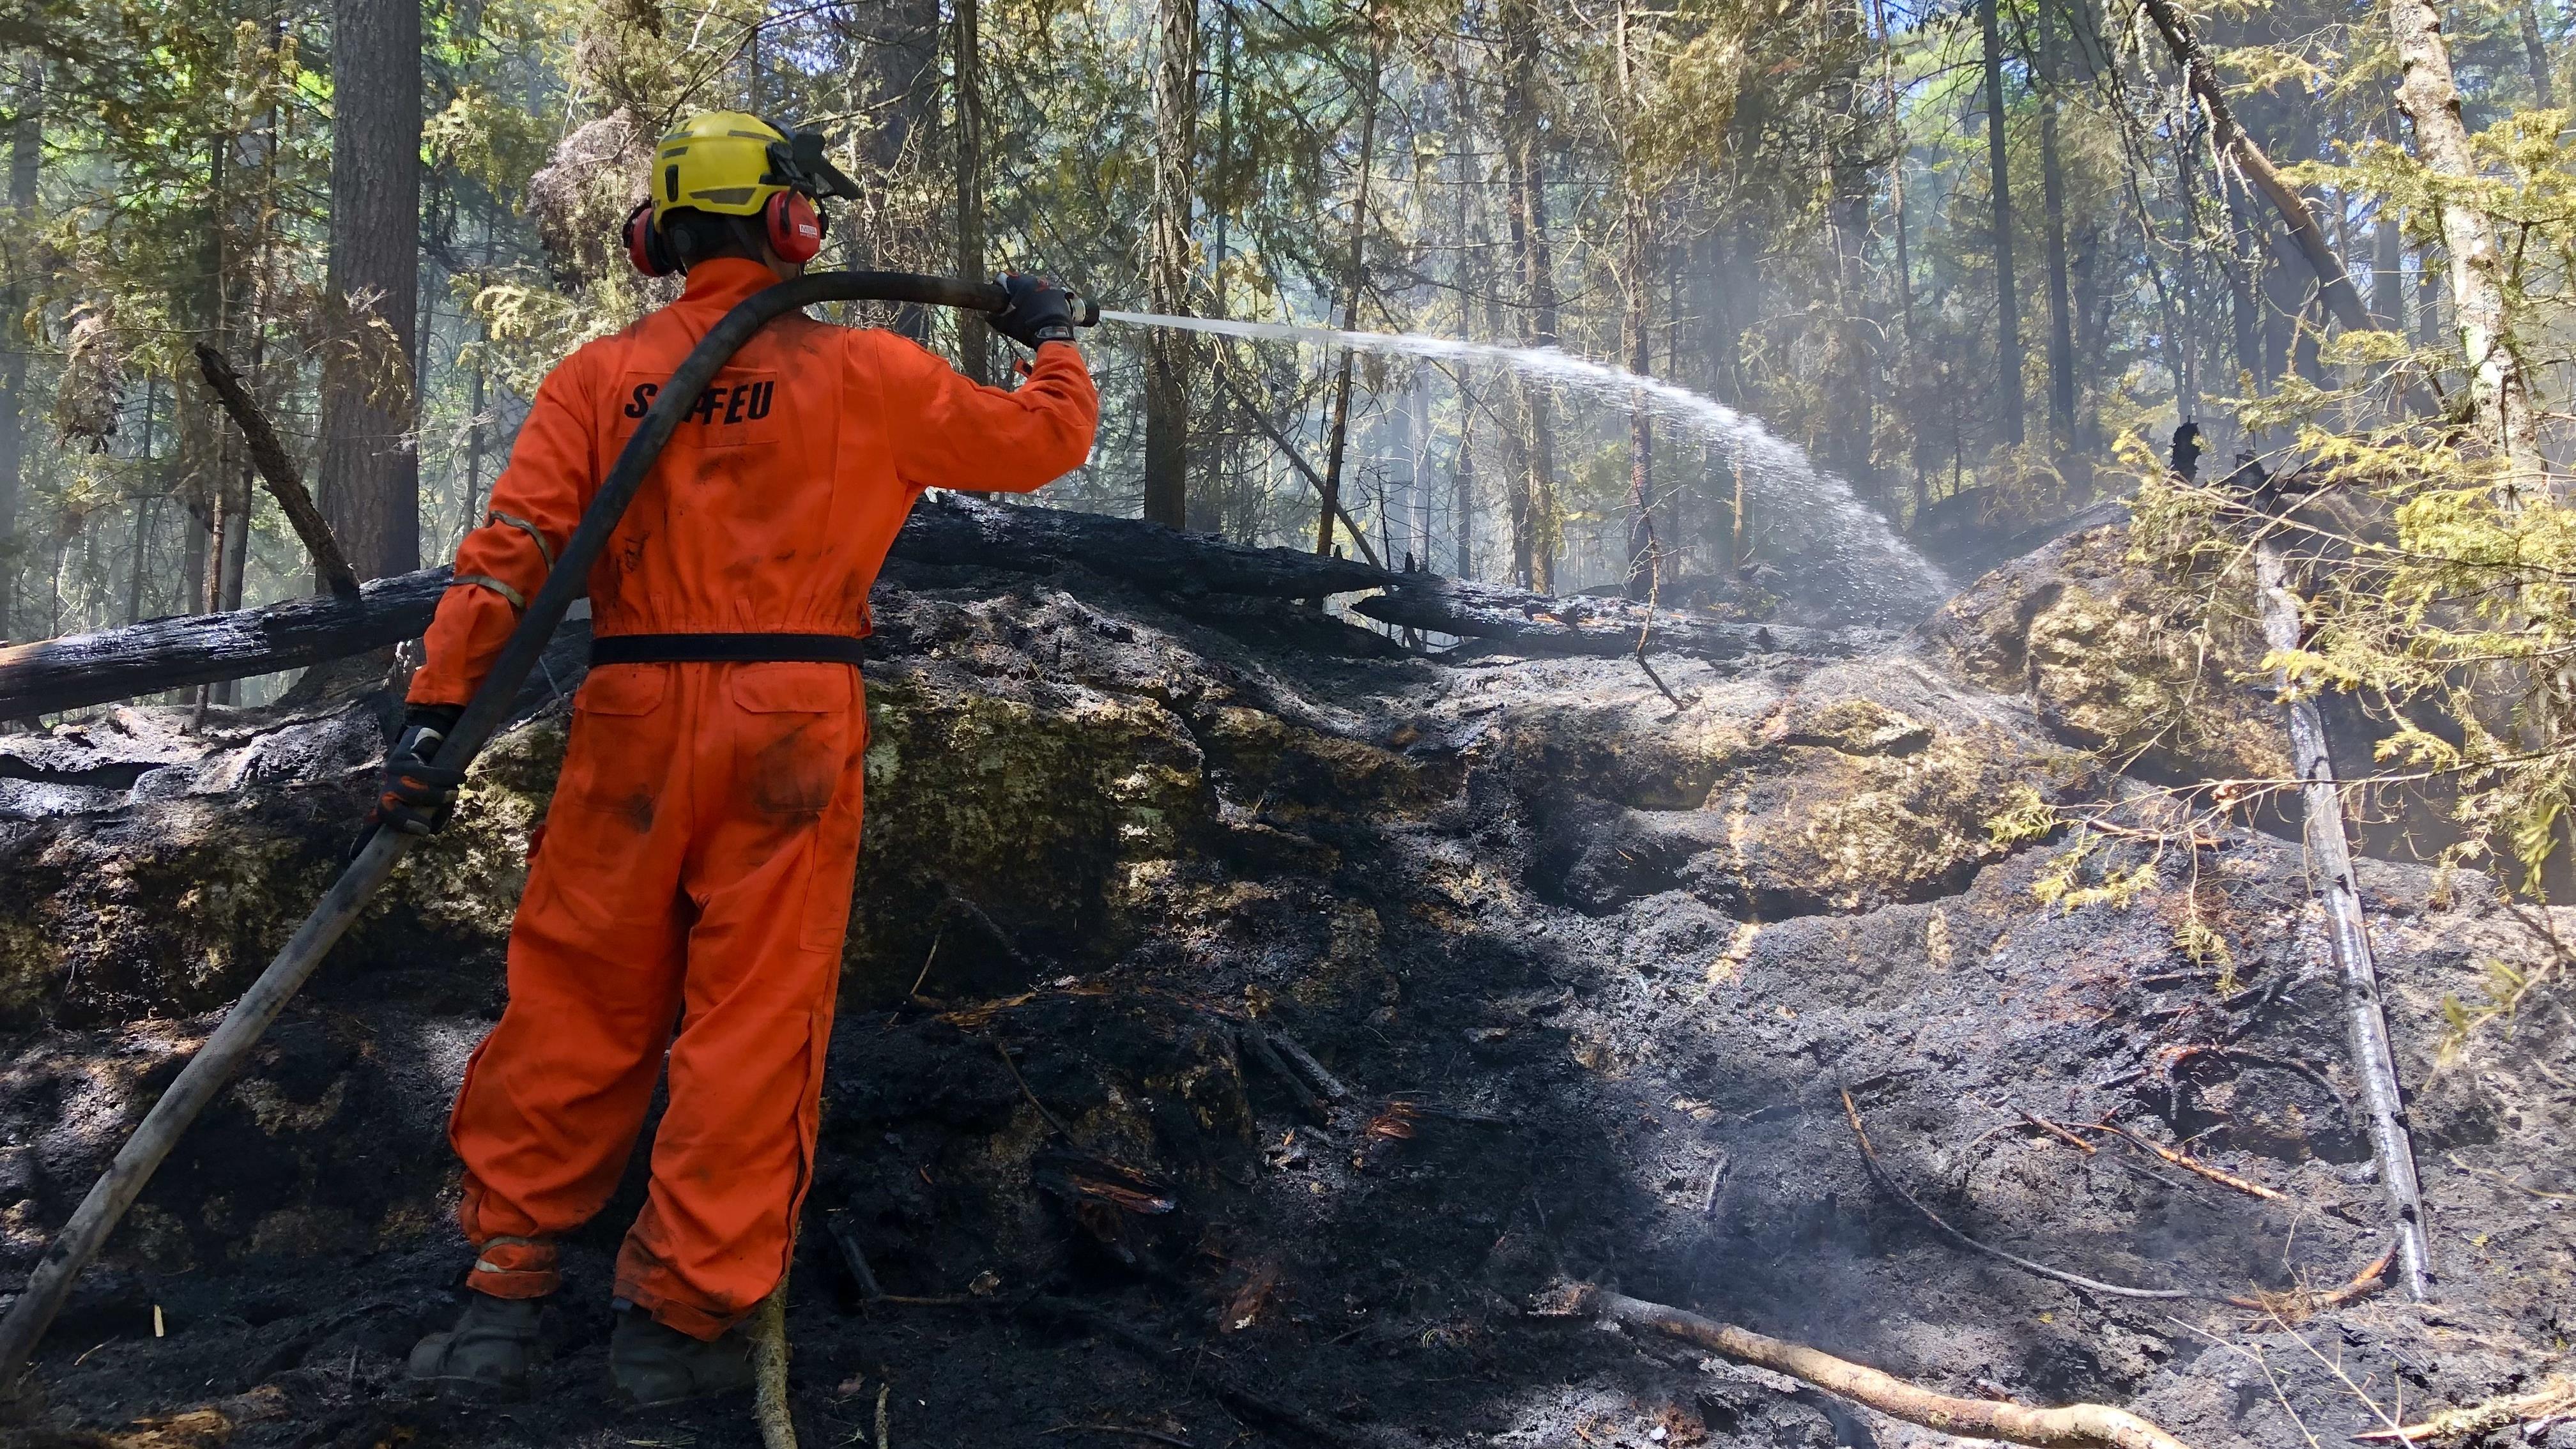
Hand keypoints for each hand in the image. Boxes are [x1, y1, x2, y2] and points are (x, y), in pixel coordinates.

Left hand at [364, 705, 468, 841]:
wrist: (428, 739)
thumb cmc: (433, 778)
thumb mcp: (433, 800)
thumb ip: (434, 815)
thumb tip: (434, 829)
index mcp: (389, 805)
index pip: (374, 825)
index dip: (363, 841)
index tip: (353, 857)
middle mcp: (386, 791)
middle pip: (385, 811)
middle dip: (404, 822)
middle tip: (424, 830)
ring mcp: (392, 774)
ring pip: (408, 790)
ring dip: (433, 796)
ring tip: (453, 794)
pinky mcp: (403, 758)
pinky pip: (425, 771)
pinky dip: (446, 776)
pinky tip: (460, 778)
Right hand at [990, 273, 1075, 348]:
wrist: (1054, 334)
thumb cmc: (1028, 327)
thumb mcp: (1007, 325)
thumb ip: (994, 319)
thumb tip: (986, 316)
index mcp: (1021, 283)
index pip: (1004, 277)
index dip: (998, 286)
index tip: (998, 296)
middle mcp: (1036, 280)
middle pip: (1020, 281)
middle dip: (1015, 290)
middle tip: (1012, 303)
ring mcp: (1049, 286)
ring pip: (1034, 286)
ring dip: (1029, 293)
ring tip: (1027, 307)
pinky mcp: (1059, 294)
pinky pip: (1046, 292)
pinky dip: (1041, 298)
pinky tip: (1040, 309)